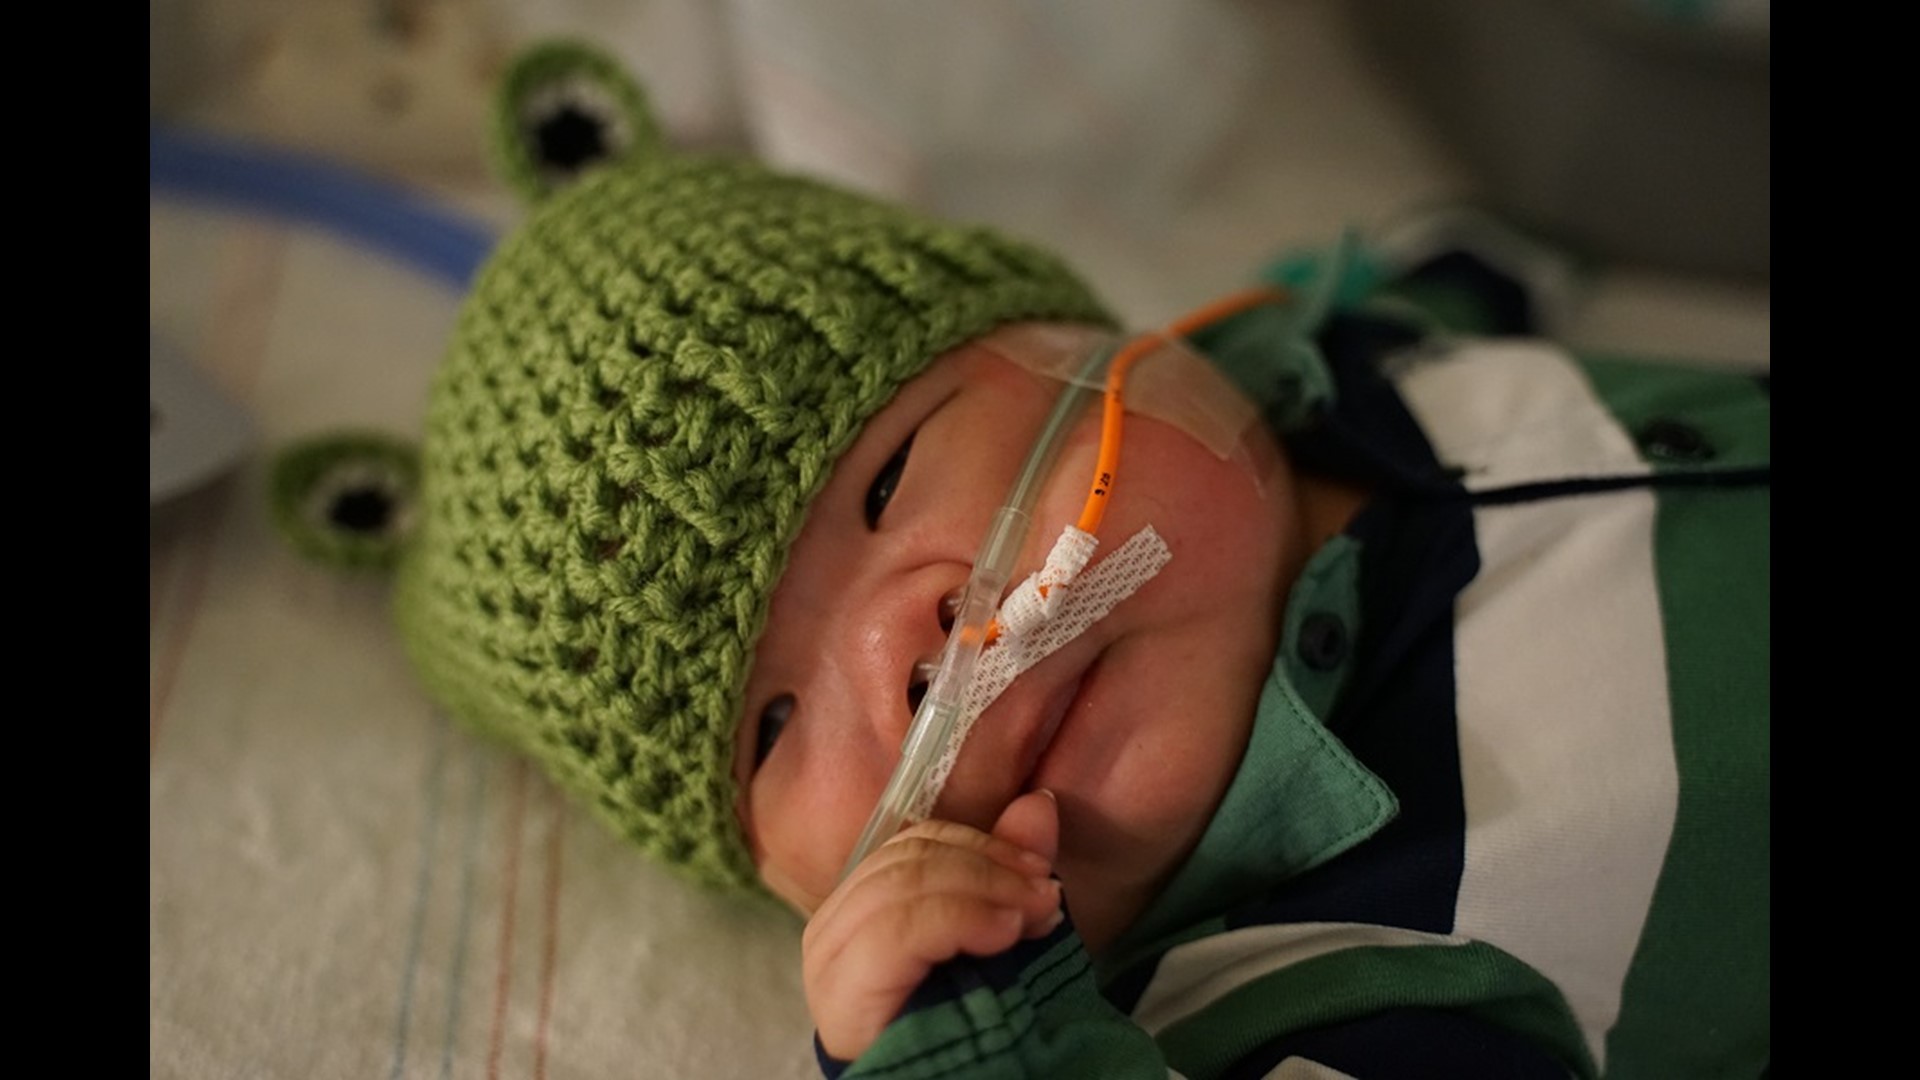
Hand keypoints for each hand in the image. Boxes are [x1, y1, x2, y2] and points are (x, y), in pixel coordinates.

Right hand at [803, 790, 1063, 1061]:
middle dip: (990, 868)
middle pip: (910, 859)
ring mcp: (830, 959)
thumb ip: (1010, 874)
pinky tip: (1002, 932)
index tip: (1042, 871)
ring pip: (904, 884)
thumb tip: (1040, 802)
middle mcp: (833, 926)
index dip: (982, 845)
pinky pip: (898, 929)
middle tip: (1046, 894)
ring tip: (1036, 915)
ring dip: (985, 890)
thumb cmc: (964, 1027)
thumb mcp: (996, 941)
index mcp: (862, 906)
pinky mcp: (839, 990)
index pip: (914, 845)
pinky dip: (960, 918)